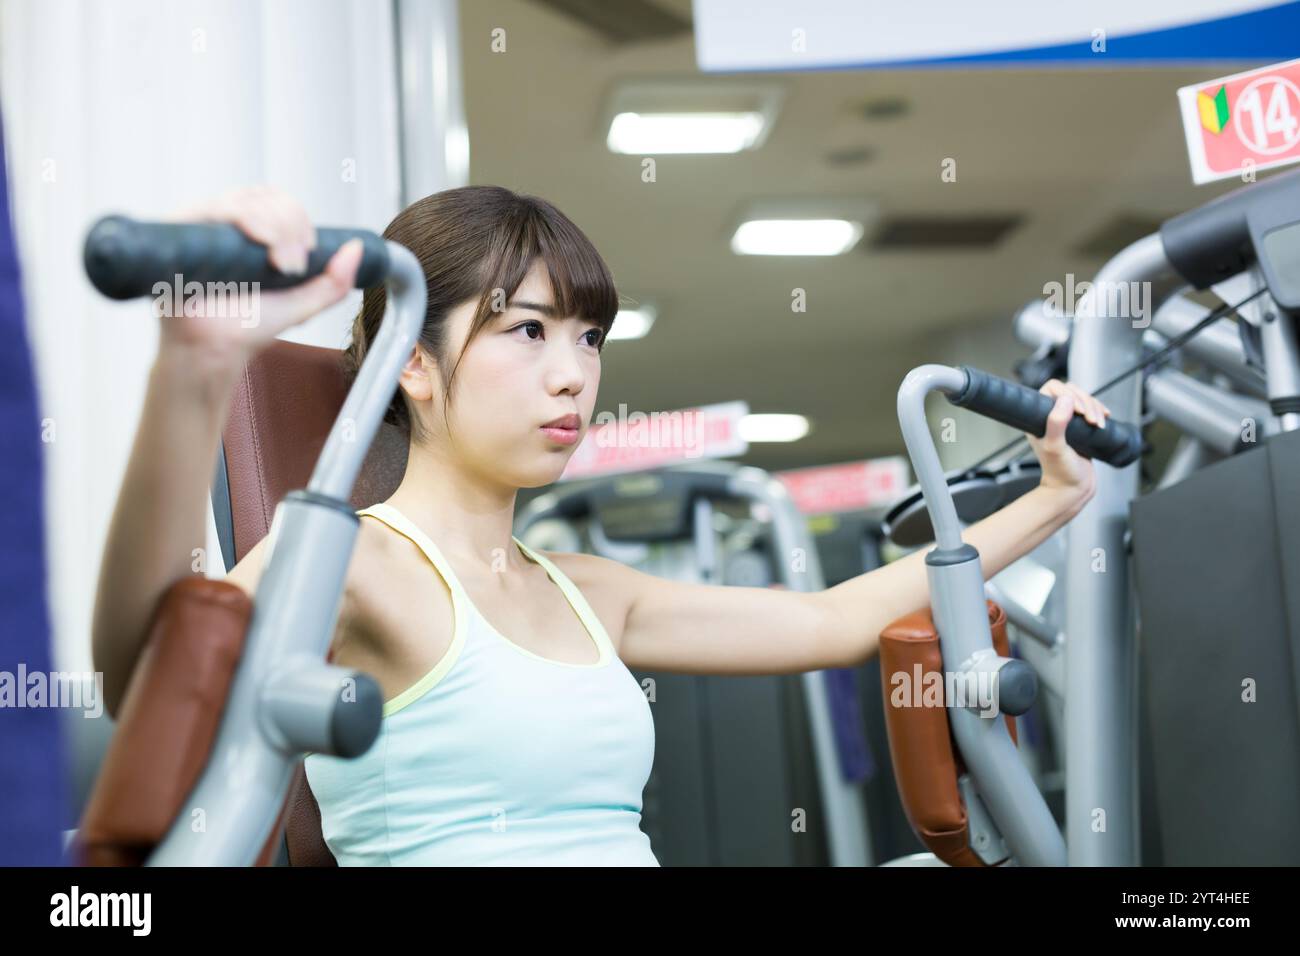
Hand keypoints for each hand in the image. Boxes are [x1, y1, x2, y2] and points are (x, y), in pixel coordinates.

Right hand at [156, 185, 362, 369]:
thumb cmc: (247, 327)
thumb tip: (356, 247)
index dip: (299, 219)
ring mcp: (202, 224)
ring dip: (277, 227)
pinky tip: (260, 243)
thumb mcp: (303, 304)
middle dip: (292, 227)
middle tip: (293, 266)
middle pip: (267, 196)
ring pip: (248, 199)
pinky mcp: (179, 228)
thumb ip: (334, 281)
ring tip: (280, 265)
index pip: (278, 201)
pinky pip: (219, 207)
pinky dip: (249, 219)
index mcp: (250, 234)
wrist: (214, 351)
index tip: (306, 256)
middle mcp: (225, 224)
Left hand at [1024, 379, 1111, 507]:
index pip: (1050, 389)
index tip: (1078, 411)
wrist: (1073, 489)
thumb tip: (1065, 400)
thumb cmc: (1060, 473)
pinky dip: (1100, 411)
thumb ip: (1056, 424)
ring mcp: (1067, 422)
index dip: (1066, 393)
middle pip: (1070, 391)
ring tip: (1098, 424)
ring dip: (1095, 407)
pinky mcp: (1081, 428)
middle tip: (1091, 420)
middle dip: (1086, 401)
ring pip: (1083, 399)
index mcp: (1038, 418)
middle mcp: (1051, 417)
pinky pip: (1091, 409)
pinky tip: (1105, 418)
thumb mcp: (1055, 447)